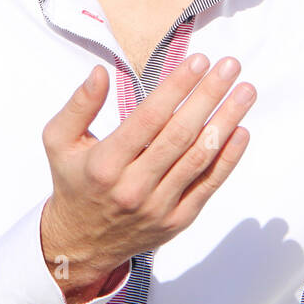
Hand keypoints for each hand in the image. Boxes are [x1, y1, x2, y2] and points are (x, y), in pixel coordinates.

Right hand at [39, 53, 255, 303]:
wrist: (81, 243)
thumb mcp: (59, 141)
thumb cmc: (74, 183)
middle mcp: (133, 187)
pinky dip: (228, 158)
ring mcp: (158, 207)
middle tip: (230, 66)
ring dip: (226, 121)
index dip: (176, 88)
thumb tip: (100, 72)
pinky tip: (241, 130)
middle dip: (209, 95)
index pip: (148, 119)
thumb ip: (79, 105)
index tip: (199, 60)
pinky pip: (208, 185)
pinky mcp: (177, 221)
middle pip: (180, 134)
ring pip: (200, 158)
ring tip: (245, 91)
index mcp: (105, 164)